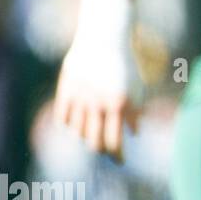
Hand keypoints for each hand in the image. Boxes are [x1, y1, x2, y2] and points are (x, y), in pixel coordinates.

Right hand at [54, 0, 140, 160]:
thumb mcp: (136, 86)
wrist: (104, 38)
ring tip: (93, 134)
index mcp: (119, 104)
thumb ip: (135, 111)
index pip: (115, 141)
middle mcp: (98, 103)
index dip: (117, 155)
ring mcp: (80, 97)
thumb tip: (134, 133)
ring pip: (78, 131)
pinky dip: (70, 126)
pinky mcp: (66, 90)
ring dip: (86, 136)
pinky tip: (76, 126)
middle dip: (101, 149)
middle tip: (105, 150)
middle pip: (94, 142)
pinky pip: (63, 118)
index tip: (120, 161)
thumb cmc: (125, 64)